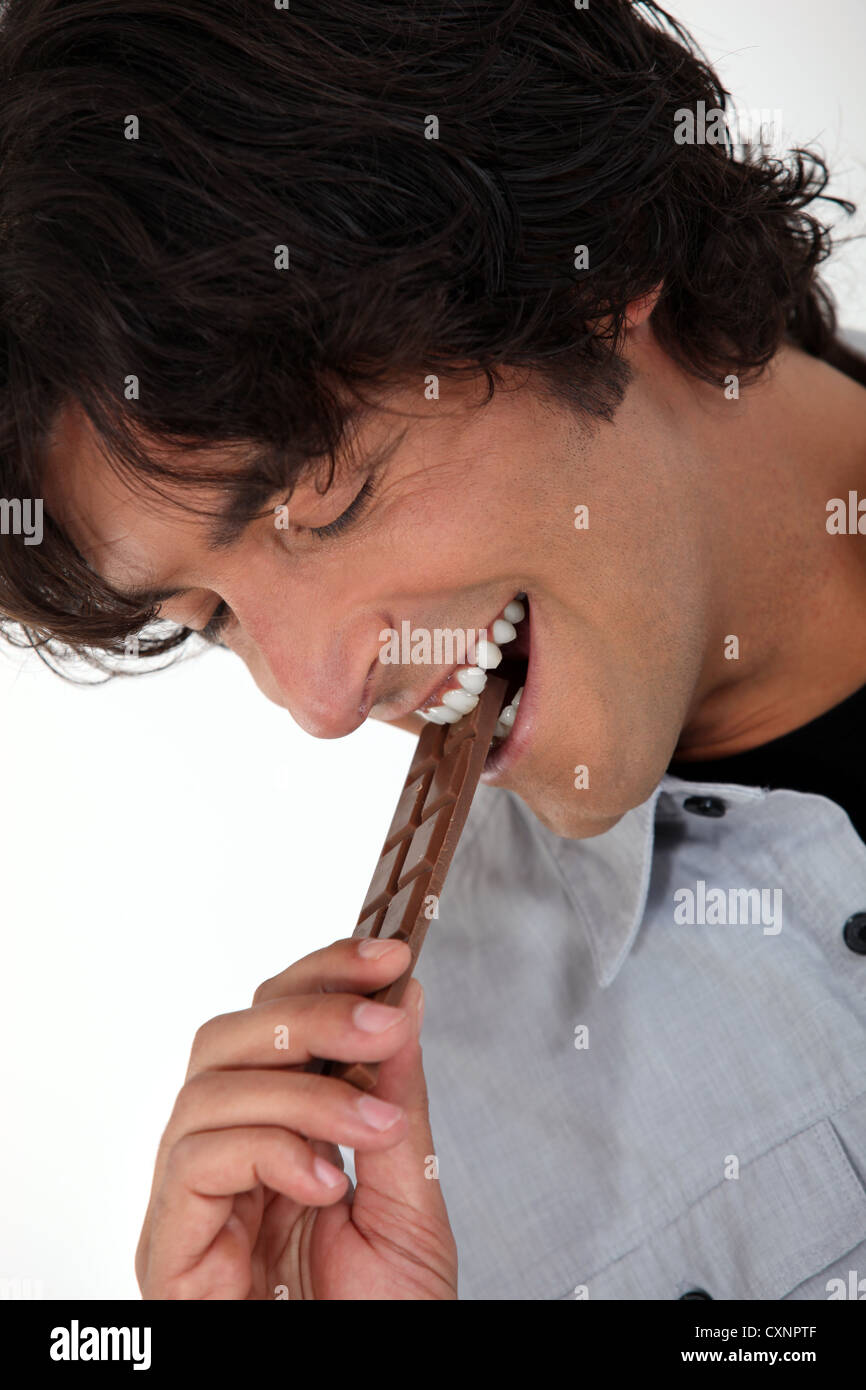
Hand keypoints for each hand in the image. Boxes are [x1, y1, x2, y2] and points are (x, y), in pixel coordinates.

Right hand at [135, 937, 456, 1298]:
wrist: (366, 1389)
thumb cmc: (382, 1318)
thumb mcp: (411, 1191)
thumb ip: (398, 1097)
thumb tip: (401, 1001)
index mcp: (277, 1129)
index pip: (275, 1021)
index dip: (324, 973)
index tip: (389, 955)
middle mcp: (223, 1151)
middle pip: (226, 1034)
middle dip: (312, 1010)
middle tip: (386, 1016)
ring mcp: (190, 1197)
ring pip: (209, 1084)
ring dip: (306, 1088)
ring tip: (374, 1126)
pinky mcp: (169, 1244)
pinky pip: (197, 1156)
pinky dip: (270, 1150)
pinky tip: (324, 1182)